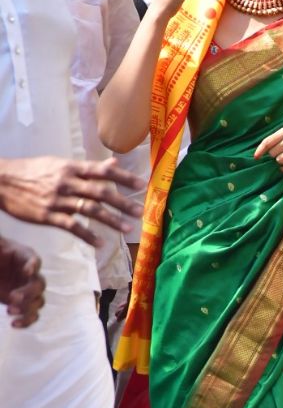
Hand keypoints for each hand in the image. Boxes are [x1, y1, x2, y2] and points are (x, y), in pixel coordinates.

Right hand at [0, 156, 139, 247]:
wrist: (2, 181)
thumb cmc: (33, 171)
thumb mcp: (60, 164)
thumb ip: (88, 168)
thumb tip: (113, 164)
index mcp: (71, 168)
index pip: (103, 171)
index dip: (124, 177)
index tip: (142, 184)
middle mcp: (67, 182)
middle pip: (101, 192)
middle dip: (123, 202)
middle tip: (140, 212)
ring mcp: (57, 199)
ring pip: (89, 210)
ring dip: (111, 220)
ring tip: (127, 229)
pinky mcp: (47, 215)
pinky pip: (71, 226)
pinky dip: (87, 235)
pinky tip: (100, 243)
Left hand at [0, 238, 44, 327]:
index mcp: (24, 257)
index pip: (34, 260)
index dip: (33, 265)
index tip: (27, 271)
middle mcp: (31, 274)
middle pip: (39, 284)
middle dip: (28, 293)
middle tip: (13, 298)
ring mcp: (28, 290)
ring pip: (38, 302)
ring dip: (27, 308)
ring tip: (9, 311)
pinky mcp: (24, 303)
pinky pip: (32, 315)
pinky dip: (26, 321)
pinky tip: (13, 324)